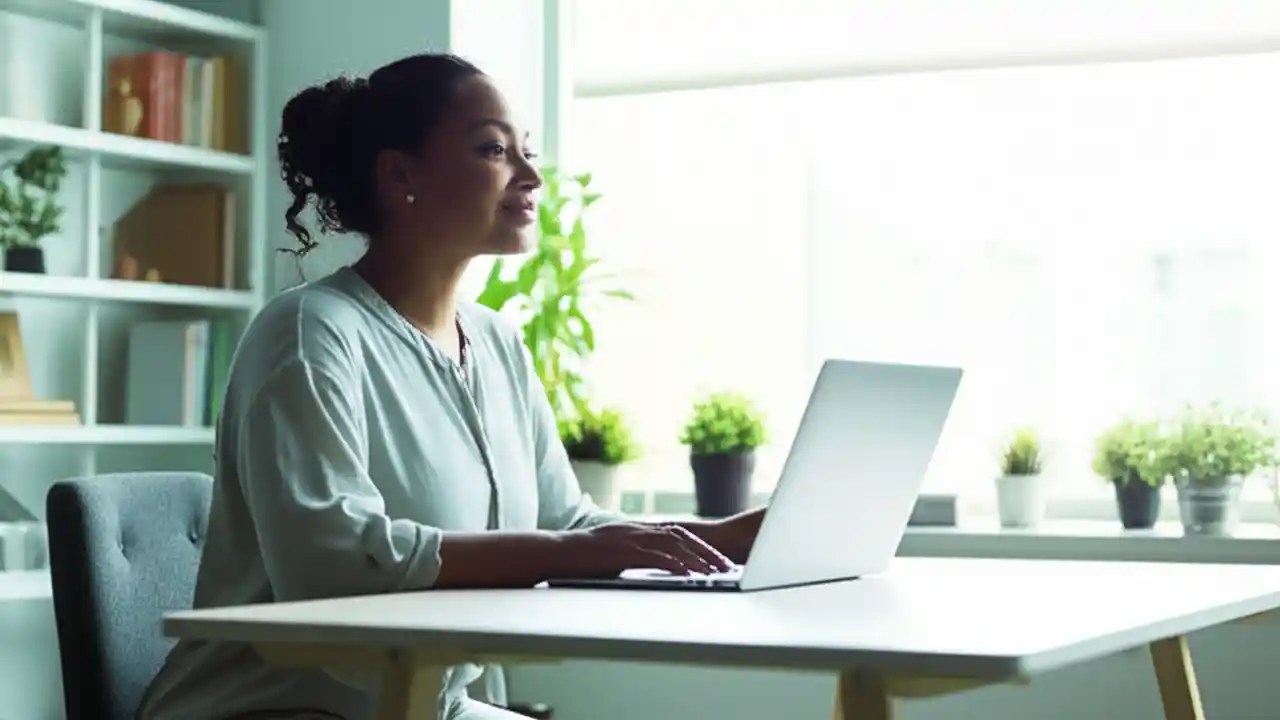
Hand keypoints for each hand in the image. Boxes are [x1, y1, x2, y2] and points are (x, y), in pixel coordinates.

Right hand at [560, 522, 734, 577]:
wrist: (557, 551)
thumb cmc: (580, 557)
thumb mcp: (612, 553)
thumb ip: (631, 556)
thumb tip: (648, 567)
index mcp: (636, 529)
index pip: (675, 532)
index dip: (698, 545)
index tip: (714, 558)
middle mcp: (637, 529)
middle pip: (682, 536)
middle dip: (706, 551)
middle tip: (724, 566)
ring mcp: (631, 538)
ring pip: (674, 545)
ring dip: (697, 559)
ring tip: (714, 573)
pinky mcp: (624, 552)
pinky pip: (656, 557)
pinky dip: (675, 565)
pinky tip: (688, 575)